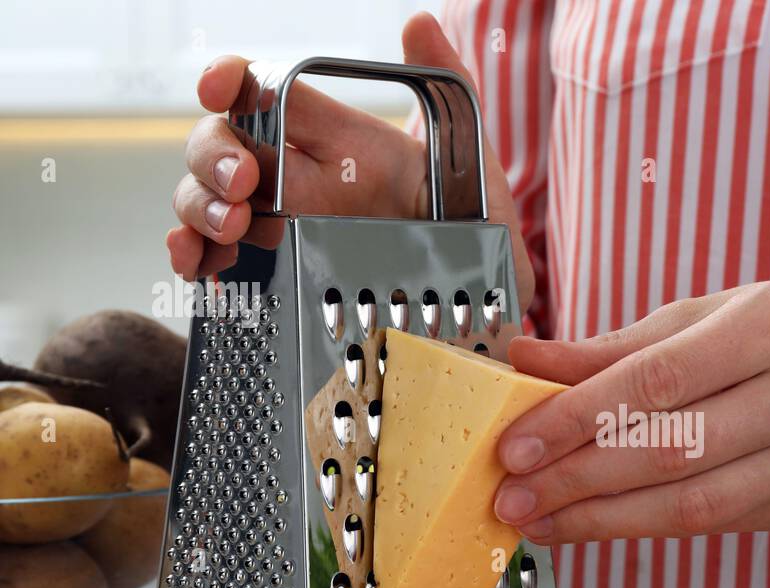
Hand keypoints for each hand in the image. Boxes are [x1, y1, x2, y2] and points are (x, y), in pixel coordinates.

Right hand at [165, 12, 533, 309]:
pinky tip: (198, 267)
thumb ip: (451, 89)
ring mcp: (291, 226)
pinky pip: (222, 261)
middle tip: (240, 186)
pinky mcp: (285, 271)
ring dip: (198, 208)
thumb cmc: (481, 224)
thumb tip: (421, 22)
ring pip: (210, 200)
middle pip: (222, 145)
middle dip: (211, 156)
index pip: (267, 92)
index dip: (229, 80)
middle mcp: (306, 179)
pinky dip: (196, 259)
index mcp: (343, 141)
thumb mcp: (473, 161)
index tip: (215, 87)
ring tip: (228, 231)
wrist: (492, 297)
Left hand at [492, 282, 769, 542]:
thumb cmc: (769, 336)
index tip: (516, 446)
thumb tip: (523, 361)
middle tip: (511, 496)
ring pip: (690, 505)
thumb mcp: (698, 318)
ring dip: (601, 520)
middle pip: (671, 451)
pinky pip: (707, 526)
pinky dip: (639, 528)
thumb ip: (611, 348)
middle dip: (577, 479)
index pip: (658, 381)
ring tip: (539, 521)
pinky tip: (589, 524)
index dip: (578, 418)